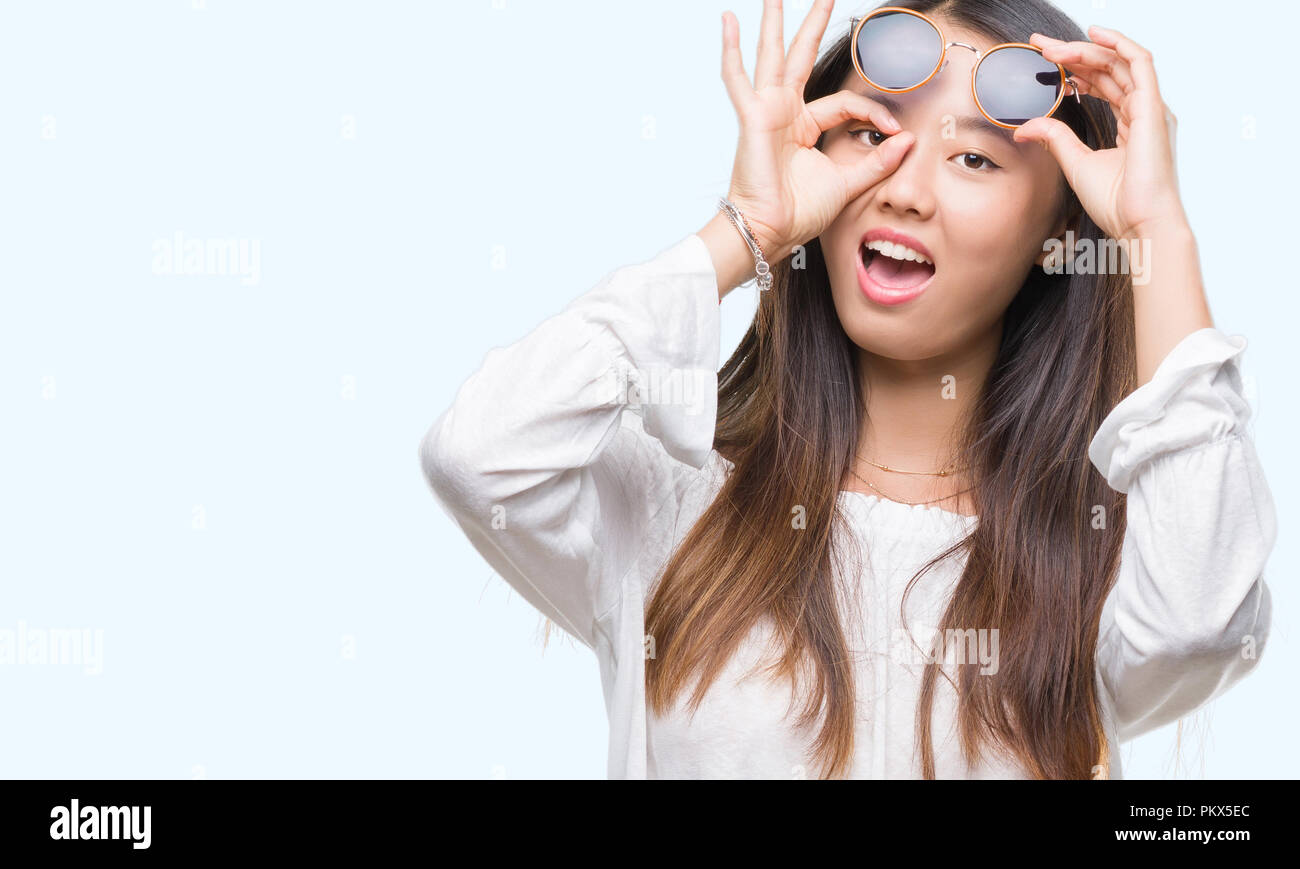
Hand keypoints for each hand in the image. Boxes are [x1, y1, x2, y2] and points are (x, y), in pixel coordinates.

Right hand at [720, 0, 914, 261]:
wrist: (772, 232)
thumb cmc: (799, 213)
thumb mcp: (848, 183)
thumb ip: (877, 162)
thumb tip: (908, 140)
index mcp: (805, 129)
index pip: (845, 104)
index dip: (873, 112)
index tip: (896, 132)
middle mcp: (785, 114)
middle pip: (802, 59)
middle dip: (813, 26)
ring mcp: (767, 112)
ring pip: (773, 57)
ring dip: (774, 24)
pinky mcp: (753, 117)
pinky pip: (738, 79)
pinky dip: (732, 50)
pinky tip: (729, 22)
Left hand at [1014, 26, 1186, 241]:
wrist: (1139, 224)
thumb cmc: (1117, 203)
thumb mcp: (1075, 163)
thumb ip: (1055, 138)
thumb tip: (1025, 128)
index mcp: (1129, 123)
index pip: (1101, 85)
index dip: (1073, 70)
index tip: (1044, 63)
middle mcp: (1142, 111)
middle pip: (1107, 69)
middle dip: (1073, 55)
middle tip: (1040, 47)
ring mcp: (1150, 108)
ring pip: (1118, 63)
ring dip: (1085, 50)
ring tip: (1052, 47)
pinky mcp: (1153, 108)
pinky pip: (1139, 63)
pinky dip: (1117, 44)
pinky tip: (1092, 34)